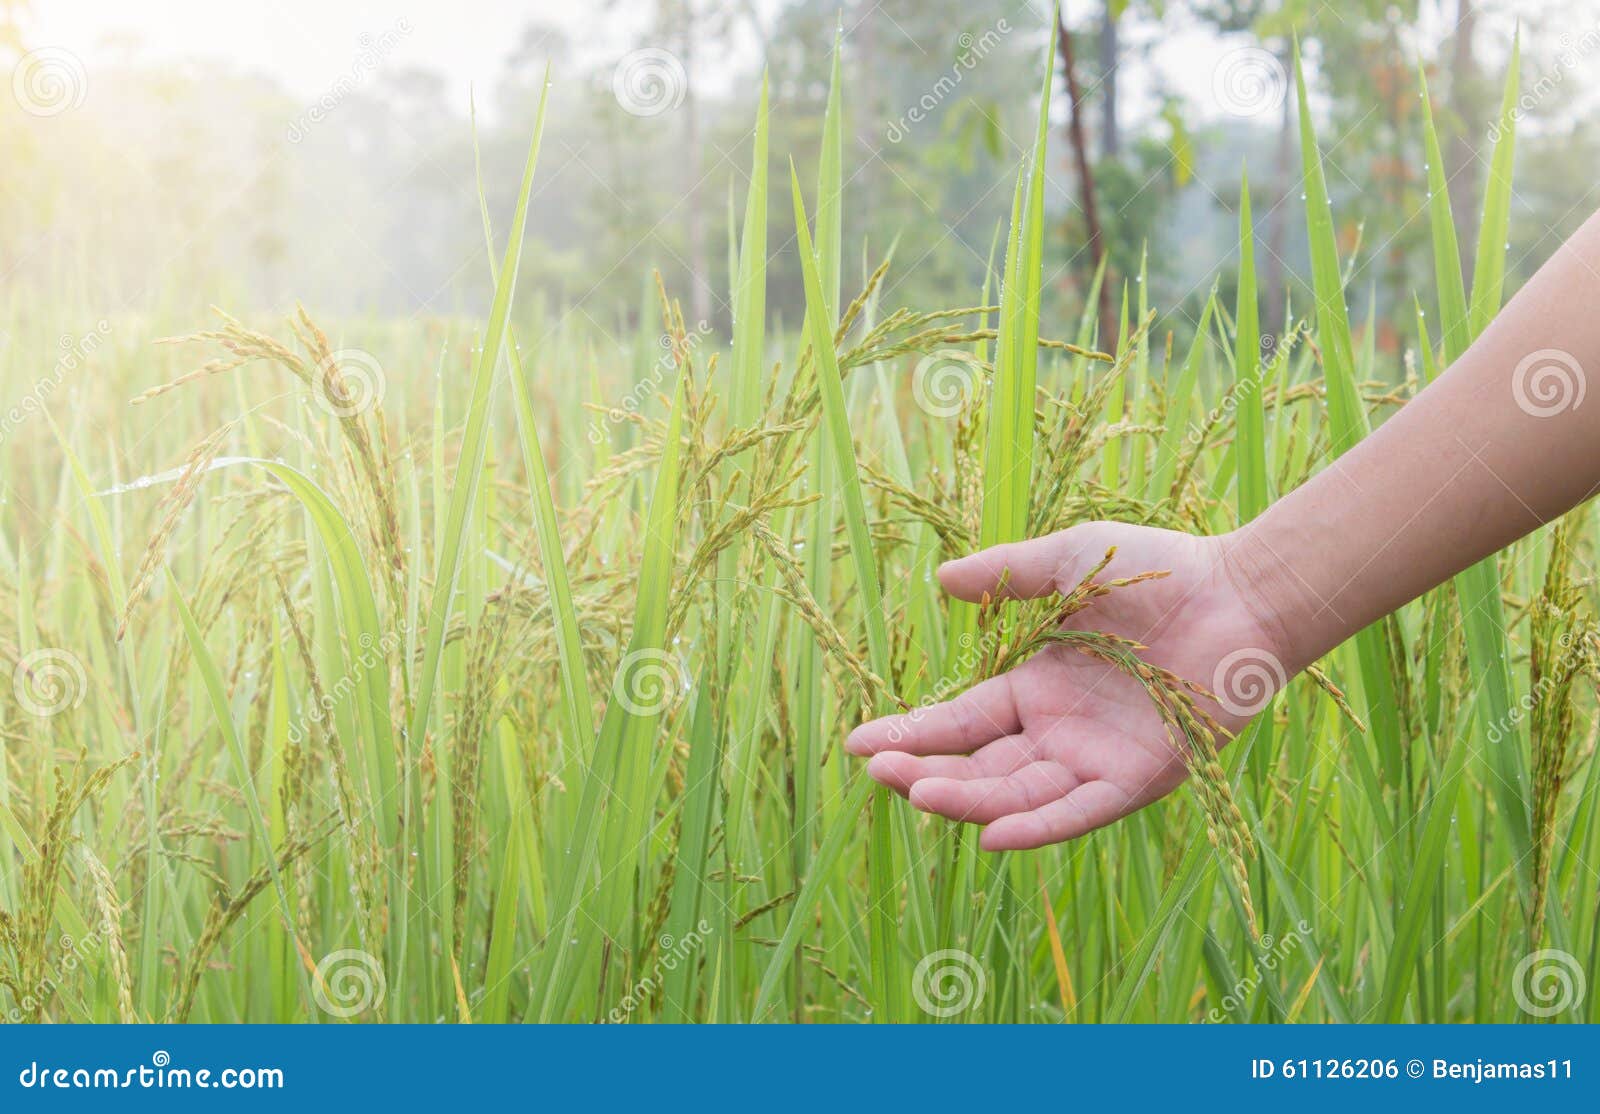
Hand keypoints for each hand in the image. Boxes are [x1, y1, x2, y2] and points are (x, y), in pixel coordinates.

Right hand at [845, 522, 1293, 849]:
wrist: (1242, 591)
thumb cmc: (1160, 569)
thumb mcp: (1069, 561)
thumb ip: (1008, 573)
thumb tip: (941, 580)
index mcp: (1036, 687)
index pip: (960, 721)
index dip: (911, 733)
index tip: (859, 744)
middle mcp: (1059, 733)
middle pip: (980, 765)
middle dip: (928, 771)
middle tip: (878, 772)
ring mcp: (1096, 760)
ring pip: (1019, 793)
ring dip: (970, 800)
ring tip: (919, 794)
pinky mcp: (1140, 779)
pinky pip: (1081, 811)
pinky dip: (1038, 827)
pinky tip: (993, 836)